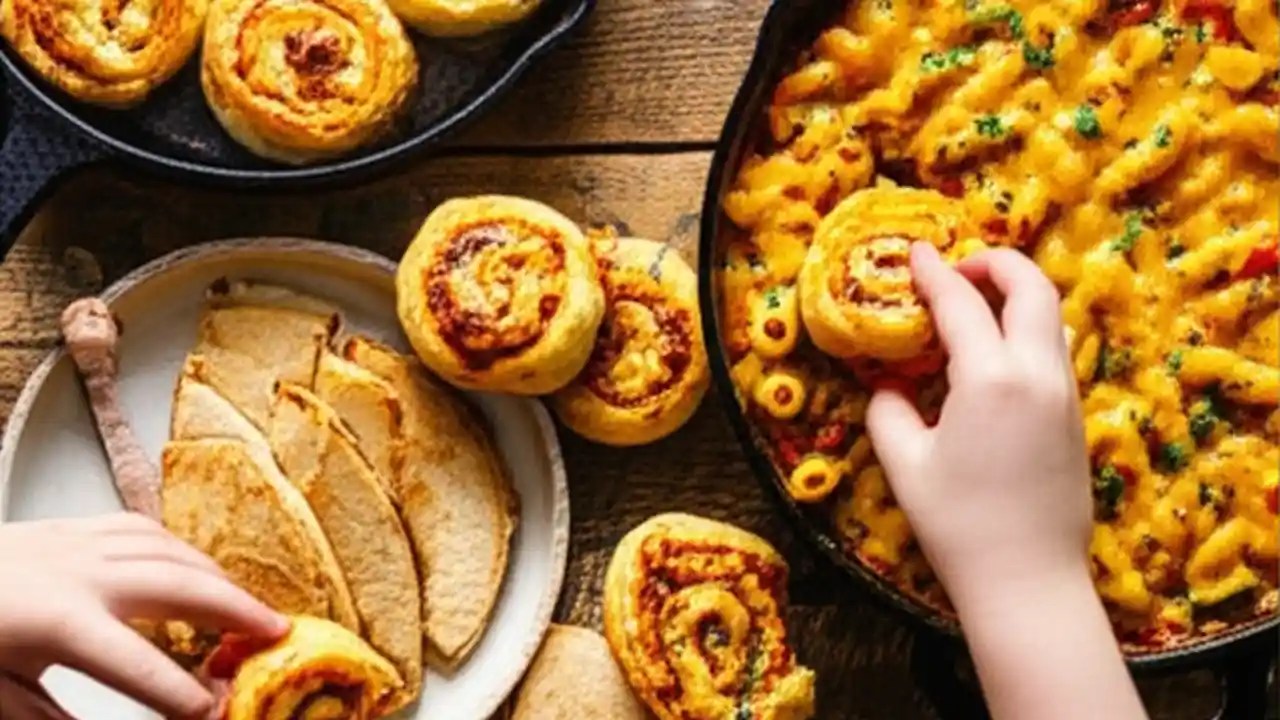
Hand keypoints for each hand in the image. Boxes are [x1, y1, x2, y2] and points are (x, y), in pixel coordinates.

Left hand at [0, 514, 287, 719]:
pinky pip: (141, 529)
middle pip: (176, 587)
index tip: (214, 714)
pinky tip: (197, 568)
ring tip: (253, 605)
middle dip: (233, 611)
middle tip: (278, 633)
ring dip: (218, 578)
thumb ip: (51, 716)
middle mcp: (75, 574)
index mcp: (53, 622)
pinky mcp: (67, 527)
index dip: (178, 693)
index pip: (134, 664)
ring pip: (168, 552)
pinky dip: (180, 550)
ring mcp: (74, 542)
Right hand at [867, 243, 1088, 606]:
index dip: (935, 272)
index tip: (915, 252)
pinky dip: (1028, 329)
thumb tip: (889, 386)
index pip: (962, 303)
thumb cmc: (958, 526)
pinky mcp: (1075, 418)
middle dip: (995, 264)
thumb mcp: (904, 465)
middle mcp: (1037, 374)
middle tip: (957, 270)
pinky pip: (1056, 350)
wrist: (1029, 580)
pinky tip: (997, 353)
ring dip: (1017, 294)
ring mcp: (1065, 395)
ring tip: (978, 305)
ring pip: (1053, 316)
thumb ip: (888, 411)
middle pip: (1032, 287)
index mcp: (991, 379)